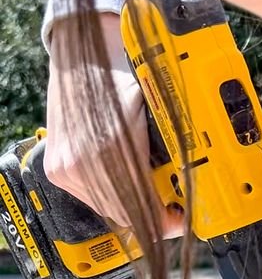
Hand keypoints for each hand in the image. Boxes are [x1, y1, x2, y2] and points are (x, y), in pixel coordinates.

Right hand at [43, 12, 182, 237]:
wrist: (81, 59)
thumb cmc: (120, 80)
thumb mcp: (152, 113)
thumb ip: (166, 153)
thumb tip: (188, 188)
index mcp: (110, 151)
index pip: (142, 207)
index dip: (164, 218)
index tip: (179, 218)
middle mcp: (83, 166)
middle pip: (125, 214)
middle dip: (148, 212)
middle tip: (166, 205)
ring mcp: (66, 170)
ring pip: (106, 209)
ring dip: (127, 202)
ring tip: (142, 187)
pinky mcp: (56, 171)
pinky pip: (88, 198)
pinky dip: (106, 193)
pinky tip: (117, 176)